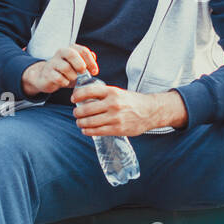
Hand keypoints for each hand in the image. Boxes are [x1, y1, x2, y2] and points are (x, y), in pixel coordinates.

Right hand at [21, 44, 97, 96]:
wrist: (47, 78)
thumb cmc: (66, 72)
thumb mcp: (78, 66)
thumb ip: (87, 61)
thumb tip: (94, 56)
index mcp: (70, 49)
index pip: (83, 50)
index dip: (91, 62)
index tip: (95, 72)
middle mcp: (61, 53)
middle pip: (72, 54)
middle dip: (80, 65)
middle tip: (83, 73)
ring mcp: (53, 62)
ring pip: (65, 67)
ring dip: (72, 76)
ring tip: (73, 79)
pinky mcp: (47, 73)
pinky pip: (58, 78)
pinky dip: (65, 82)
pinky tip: (65, 82)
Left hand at [71, 84, 187, 135]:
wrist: (150, 111)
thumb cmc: (132, 101)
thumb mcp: (118, 92)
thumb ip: (103, 95)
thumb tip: (84, 99)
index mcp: (112, 92)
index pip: (88, 91)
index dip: (77, 96)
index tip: (73, 99)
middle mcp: (113, 104)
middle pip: (86, 109)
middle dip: (77, 113)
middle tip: (76, 114)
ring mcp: (115, 117)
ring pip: (89, 122)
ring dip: (80, 123)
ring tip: (80, 122)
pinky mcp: (117, 129)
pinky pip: (97, 131)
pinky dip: (87, 131)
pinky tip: (85, 130)